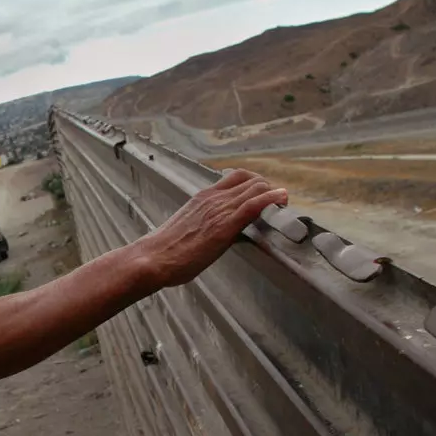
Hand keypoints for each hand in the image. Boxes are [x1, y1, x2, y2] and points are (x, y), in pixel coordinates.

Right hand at [141, 169, 286, 287]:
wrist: (153, 258)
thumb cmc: (165, 250)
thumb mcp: (187, 226)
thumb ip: (203, 222)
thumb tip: (212, 230)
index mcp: (203, 197)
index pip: (236, 177)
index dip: (255, 183)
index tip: (263, 194)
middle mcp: (213, 198)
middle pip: (251, 180)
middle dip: (268, 189)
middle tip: (277, 202)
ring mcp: (220, 210)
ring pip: (256, 188)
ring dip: (274, 193)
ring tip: (282, 204)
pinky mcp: (225, 225)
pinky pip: (255, 204)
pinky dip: (272, 200)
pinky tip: (282, 201)